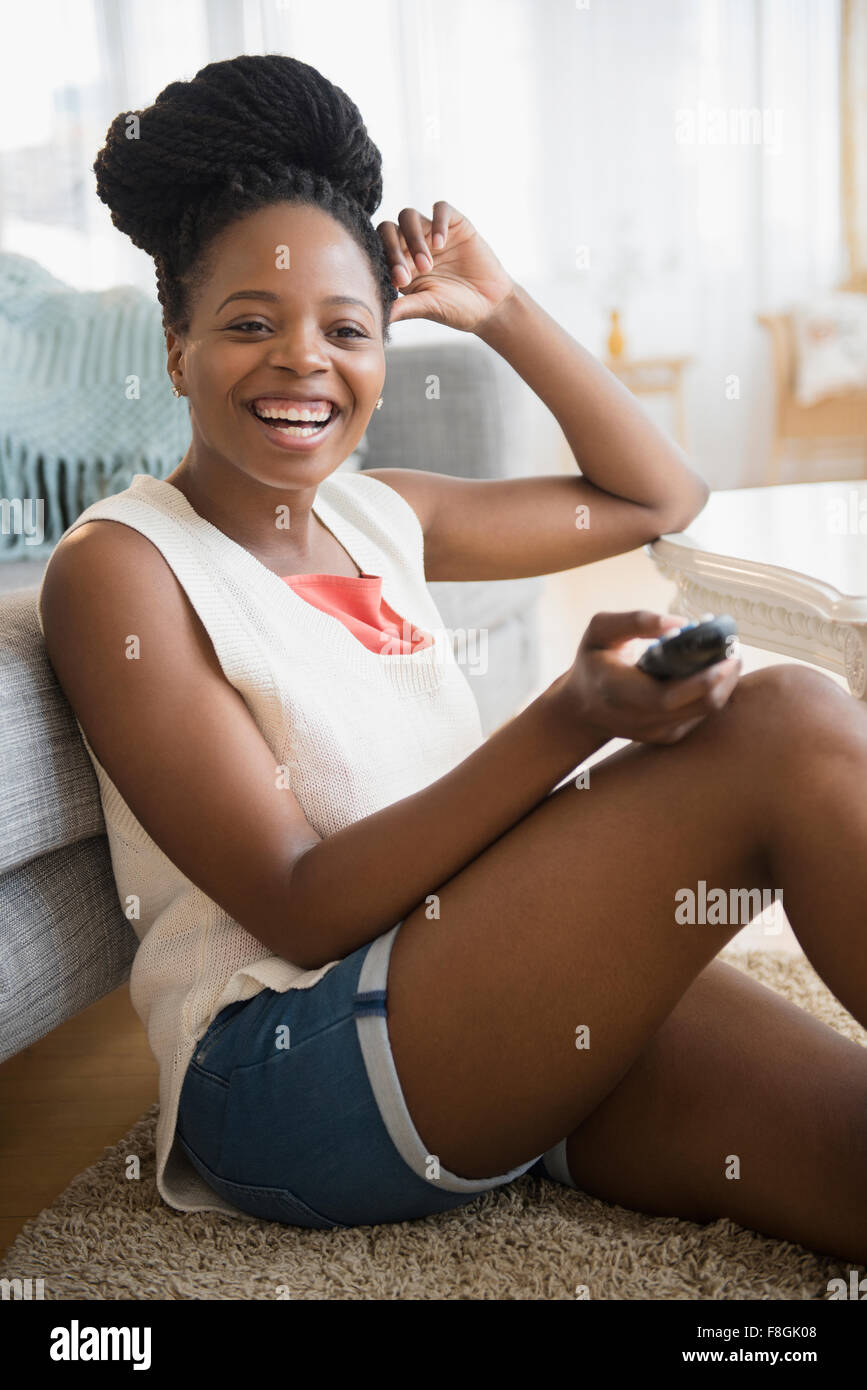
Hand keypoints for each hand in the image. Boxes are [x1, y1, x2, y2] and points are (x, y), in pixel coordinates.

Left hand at [376, 200, 515, 333]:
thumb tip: (381, 315)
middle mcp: (411, 245)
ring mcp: (431, 232)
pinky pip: (440, 209)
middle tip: (409, 274)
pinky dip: (437, 222)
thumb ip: (405, 307)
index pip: (379, 250)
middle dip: (394, 250)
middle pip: (388, 230)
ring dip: (413, 238)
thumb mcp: (428, 308)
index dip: (384, 262)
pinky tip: (441, 243)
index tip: (398, 282)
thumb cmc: (456, 309)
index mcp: (399, 265)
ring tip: (428, 264)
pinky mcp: (454, 224)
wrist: (491, 305)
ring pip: (409, 217)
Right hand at [557, 610, 741, 745]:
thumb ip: (636, 621)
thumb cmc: (594, 662)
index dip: (703, 679)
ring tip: (728, 656)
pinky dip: (713, 691)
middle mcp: (639, 718)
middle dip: (726, 677)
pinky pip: (703, 713)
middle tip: (735, 649)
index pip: (668, 696)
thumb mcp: (600, 631)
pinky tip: (712, 671)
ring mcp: (656, 732)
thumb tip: (680, 622)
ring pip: (707, 711)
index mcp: (618, 690)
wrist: (583, 709)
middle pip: (699, 705)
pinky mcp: (669, 736)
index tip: (728, 655)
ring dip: (725, 683)